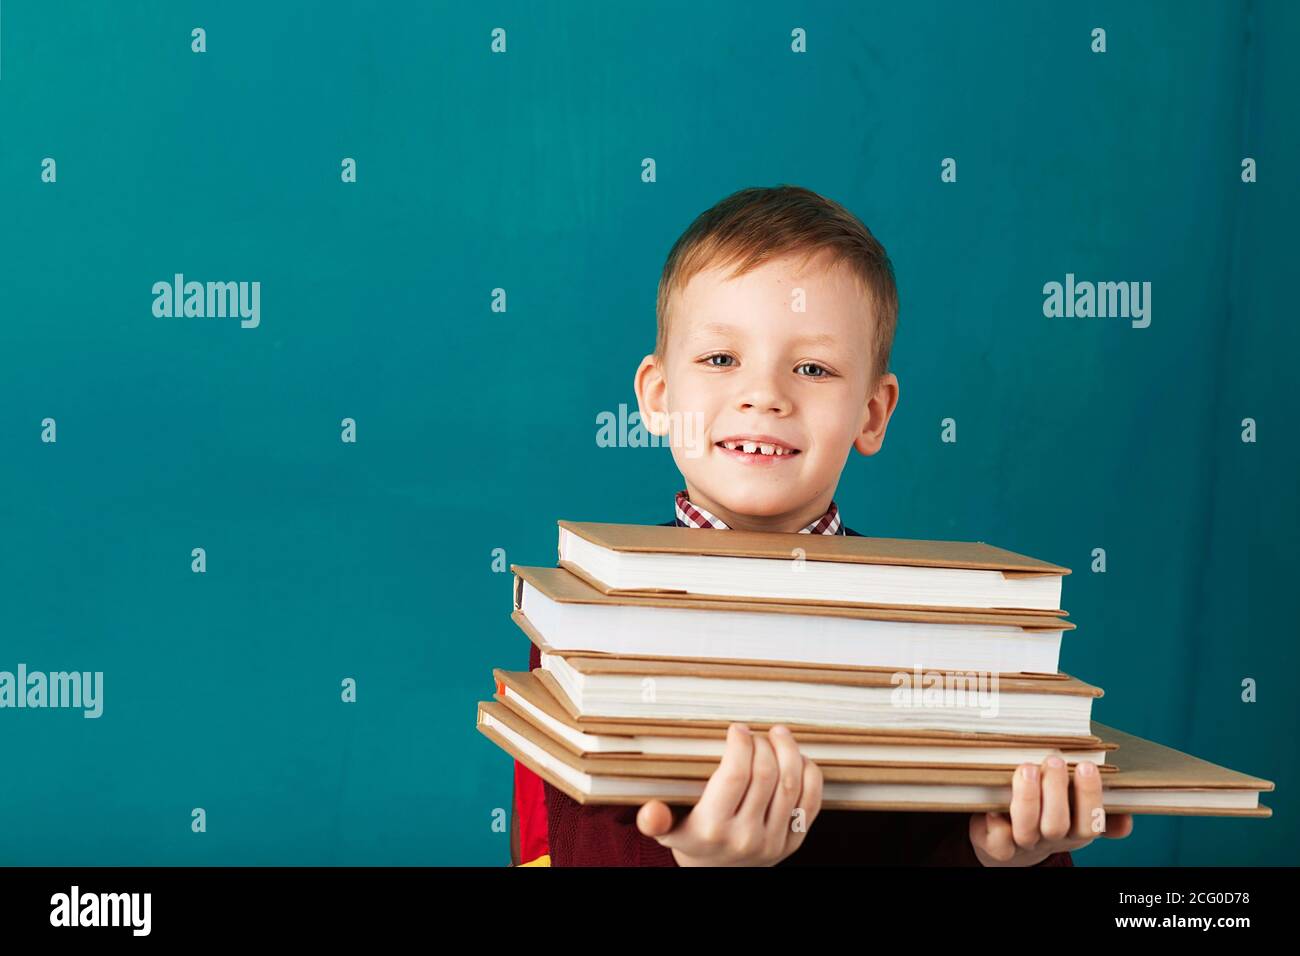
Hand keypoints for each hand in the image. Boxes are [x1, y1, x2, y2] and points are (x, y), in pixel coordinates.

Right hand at [636, 723, 823, 865]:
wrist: (718, 875)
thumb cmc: (692, 839)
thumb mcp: (668, 830)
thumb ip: (655, 819)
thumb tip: (649, 811)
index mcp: (712, 827)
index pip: (735, 776)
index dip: (740, 745)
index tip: (737, 729)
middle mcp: (745, 836)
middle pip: (766, 775)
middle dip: (763, 744)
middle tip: (755, 733)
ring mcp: (773, 841)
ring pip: (791, 784)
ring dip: (788, 751)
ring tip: (778, 734)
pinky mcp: (794, 842)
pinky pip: (810, 802)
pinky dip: (809, 774)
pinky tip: (798, 758)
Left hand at [970, 757, 1133, 865]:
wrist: (1007, 845)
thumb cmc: (1044, 813)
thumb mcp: (1072, 811)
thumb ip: (1095, 807)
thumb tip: (1126, 814)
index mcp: (1073, 830)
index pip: (1090, 822)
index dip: (1090, 796)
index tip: (1088, 766)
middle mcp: (1050, 839)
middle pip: (1058, 825)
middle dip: (1056, 791)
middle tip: (1054, 760)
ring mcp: (1022, 843)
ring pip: (1027, 829)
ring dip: (1028, 798)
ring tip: (1027, 769)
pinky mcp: (995, 845)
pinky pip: (997, 839)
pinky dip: (996, 821)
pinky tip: (995, 803)